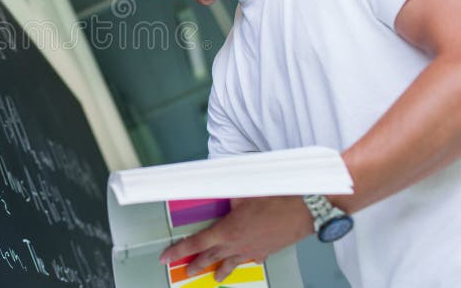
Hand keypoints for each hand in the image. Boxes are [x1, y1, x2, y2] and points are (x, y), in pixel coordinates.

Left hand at [159, 196, 312, 281]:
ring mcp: (252, 250)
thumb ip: (225, 197)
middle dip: (195, 264)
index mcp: (227, 230)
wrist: (304, 209)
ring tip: (212, 277)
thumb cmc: (273, 198)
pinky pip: (249, 260)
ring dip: (218, 270)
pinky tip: (241, 263)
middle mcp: (237, 245)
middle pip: (210, 257)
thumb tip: (215, 194)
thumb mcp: (242, 193)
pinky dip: (242, 262)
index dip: (179, 251)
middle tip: (184, 271)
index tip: (165, 257)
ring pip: (230, 263)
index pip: (196, 244)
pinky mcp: (266, 251)